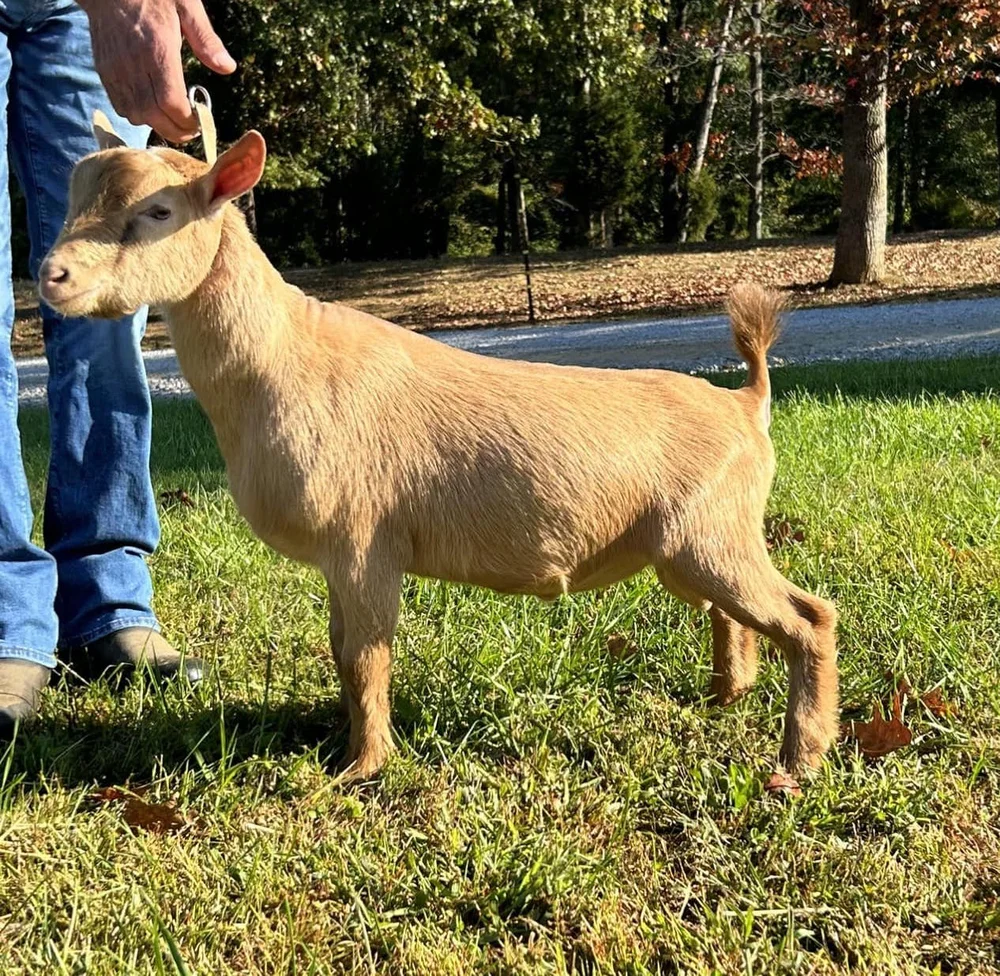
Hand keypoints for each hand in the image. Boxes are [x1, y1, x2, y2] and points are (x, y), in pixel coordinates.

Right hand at [79, 0, 235, 142]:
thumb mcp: (185, 5)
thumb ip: (206, 39)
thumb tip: (228, 68)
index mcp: (157, 51)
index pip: (171, 102)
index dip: (187, 121)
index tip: (200, 122)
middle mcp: (133, 65)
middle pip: (153, 116)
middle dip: (175, 131)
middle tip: (190, 130)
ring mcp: (115, 70)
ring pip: (135, 115)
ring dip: (156, 124)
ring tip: (172, 120)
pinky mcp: (104, 71)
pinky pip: (119, 105)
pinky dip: (137, 114)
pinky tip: (151, 108)